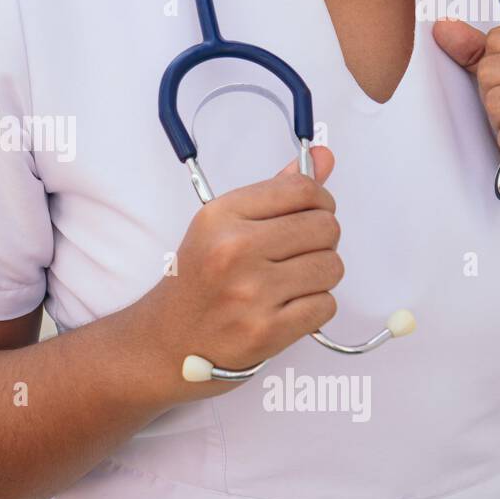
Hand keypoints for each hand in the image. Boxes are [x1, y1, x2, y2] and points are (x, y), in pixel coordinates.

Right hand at [139, 146, 340, 400]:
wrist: (167, 341)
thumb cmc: (198, 280)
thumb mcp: (223, 225)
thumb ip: (276, 191)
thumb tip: (324, 157)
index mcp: (221, 216)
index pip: (302, 189)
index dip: (319, 201)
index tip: (310, 213)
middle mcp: (234, 250)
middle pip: (325, 227)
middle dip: (321, 240)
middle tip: (296, 253)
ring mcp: (251, 292)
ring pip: (332, 267)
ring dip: (320, 276)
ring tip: (290, 282)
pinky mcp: (266, 330)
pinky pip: (326, 305)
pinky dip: (314, 308)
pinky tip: (287, 307)